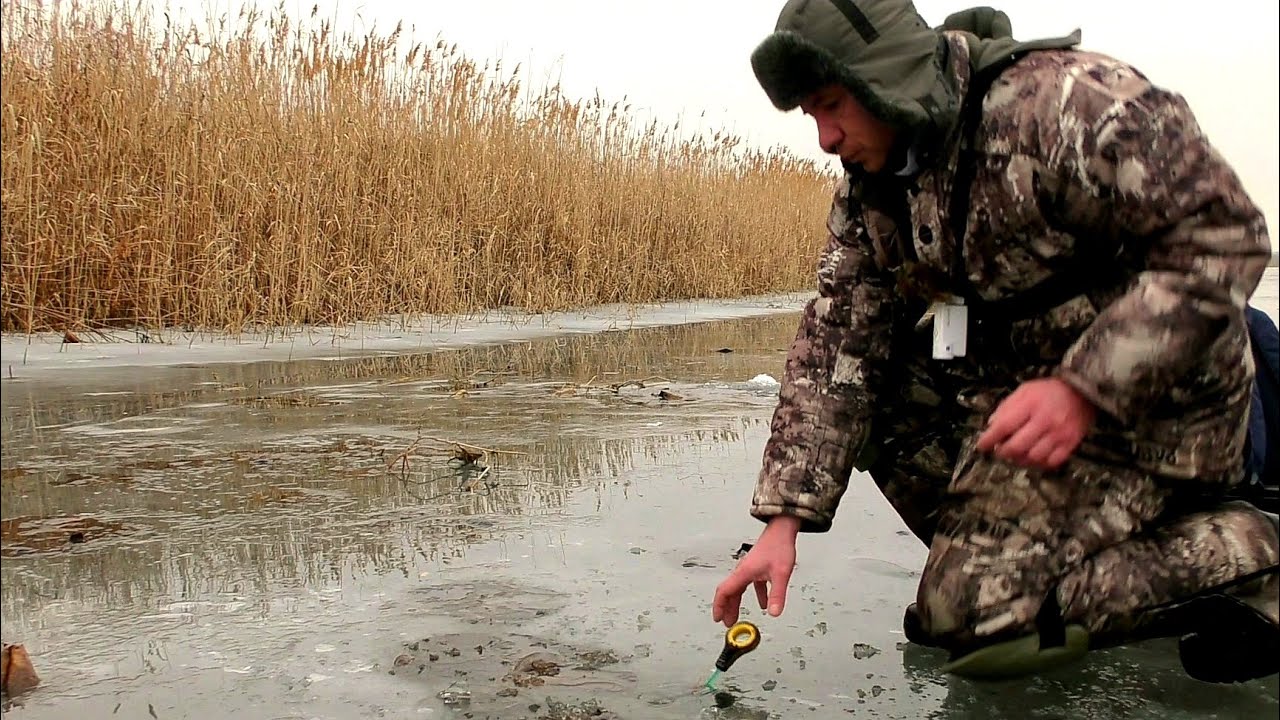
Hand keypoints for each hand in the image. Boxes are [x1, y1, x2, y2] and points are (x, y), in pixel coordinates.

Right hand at [712, 515, 799, 626]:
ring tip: (737, 616)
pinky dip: (754, 595)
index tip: (717, 618)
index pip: (725, 591)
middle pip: (730, 592)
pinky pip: (752, 585)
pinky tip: (763, 603)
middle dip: (726, 608)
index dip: (719, 606)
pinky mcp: (758, 567)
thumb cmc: (779, 546)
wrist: (783, 529)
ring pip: (739, 588)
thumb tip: (773, 613)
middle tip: (726, 622)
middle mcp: (744, 570)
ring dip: (736, 603)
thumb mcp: (780, 574)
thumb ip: (777, 595)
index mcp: (744, 572)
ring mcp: (750, 568)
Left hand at [976, 377, 1095, 469]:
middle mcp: (1045, 421)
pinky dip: (1039, 464)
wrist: (1083, 392)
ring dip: (1019, 460)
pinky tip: (1033, 457)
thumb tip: (991, 426)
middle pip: (1017, 446)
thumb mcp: (1024, 391)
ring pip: (1033, 458)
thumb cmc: (1049, 391)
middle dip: (1003, 452)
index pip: (1004, 426)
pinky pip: (1051, 462)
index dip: (989, 439)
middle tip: (999, 451)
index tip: (982, 445)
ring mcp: (1059, 434)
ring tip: (1015, 455)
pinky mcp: (1070, 443)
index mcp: (1030, 405)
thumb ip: (1006, 407)